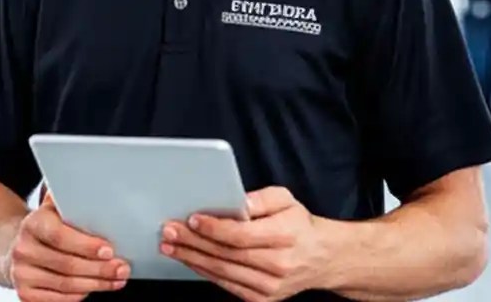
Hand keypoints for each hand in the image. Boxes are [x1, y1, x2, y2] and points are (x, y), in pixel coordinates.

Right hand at [8, 194, 130, 300]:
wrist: (18, 246)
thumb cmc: (47, 226)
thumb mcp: (55, 208)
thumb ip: (73, 202)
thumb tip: (105, 195)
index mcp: (33, 223)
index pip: (60, 236)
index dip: (86, 245)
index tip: (109, 250)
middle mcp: (23, 249)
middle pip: (67, 264)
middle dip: (100, 269)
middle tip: (122, 268)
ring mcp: (22, 274)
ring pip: (65, 285)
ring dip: (96, 284)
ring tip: (116, 279)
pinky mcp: (25, 293)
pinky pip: (58, 299)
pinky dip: (80, 295)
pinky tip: (95, 287)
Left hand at [160, 187, 332, 301]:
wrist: (321, 258)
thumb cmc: (299, 226)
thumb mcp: (286, 200)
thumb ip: (261, 199)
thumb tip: (236, 201)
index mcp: (284, 236)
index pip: (241, 235)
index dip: (214, 228)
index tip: (192, 219)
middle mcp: (277, 265)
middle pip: (226, 254)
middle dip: (193, 242)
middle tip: (170, 231)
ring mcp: (269, 287)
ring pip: (222, 272)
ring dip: (192, 258)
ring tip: (171, 245)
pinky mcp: (261, 299)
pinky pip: (226, 285)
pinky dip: (204, 271)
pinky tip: (189, 259)